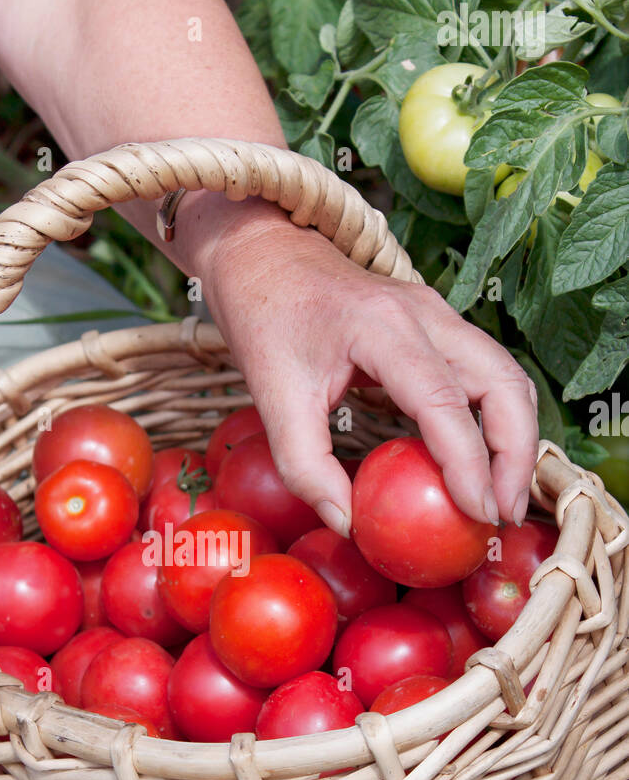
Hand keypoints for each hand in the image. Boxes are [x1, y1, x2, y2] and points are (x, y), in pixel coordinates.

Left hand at [185, 201, 538, 536]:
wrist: (264, 255)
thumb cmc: (264, 321)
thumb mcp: (271, 397)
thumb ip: (305, 465)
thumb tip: (348, 523)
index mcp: (383, 327)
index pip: (445, 402)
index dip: (470, 463)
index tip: (478, 514)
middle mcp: (425, 314)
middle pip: (503, 384)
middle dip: (515, 455)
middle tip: (502, 516)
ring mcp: (438, 315)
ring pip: (506, 377)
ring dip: (515, 439)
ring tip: (501, 499)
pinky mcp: (438, 326)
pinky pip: (487, 374)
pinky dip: (496, 421)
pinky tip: (482, 465)